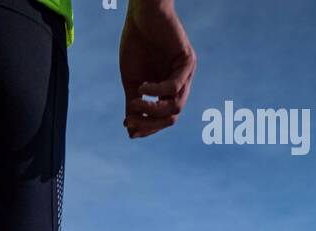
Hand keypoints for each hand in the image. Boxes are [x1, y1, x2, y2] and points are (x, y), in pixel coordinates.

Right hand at [120, 0, 195, 139]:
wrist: (142, 15)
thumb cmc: (136, 44)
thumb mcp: (132, 81)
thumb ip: (133, 105)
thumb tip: (131, 131)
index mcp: (168, 90)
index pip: (163, 119)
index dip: (147, 127)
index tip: (128, 127)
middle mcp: (181, 83)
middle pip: (171, 117)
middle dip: (150, 123)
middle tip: (130, 120)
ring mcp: (186, 73)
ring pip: (175, 106)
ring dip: (153, 110)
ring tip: (135, 101)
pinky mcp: (187, 60)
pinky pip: (174, 87)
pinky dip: (157, 91)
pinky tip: (143, 87)